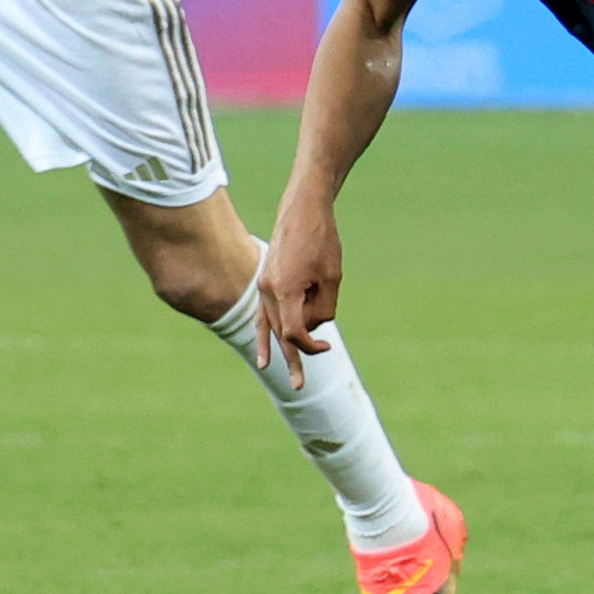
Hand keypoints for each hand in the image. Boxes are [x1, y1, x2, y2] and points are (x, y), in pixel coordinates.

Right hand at [254, 194, 345, 389]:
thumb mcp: (332, 277)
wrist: (303, 207)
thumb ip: (323, 309)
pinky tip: (263, 350)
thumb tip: (312, 326)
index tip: (325, 346)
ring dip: (276, 347)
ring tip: (273, 370)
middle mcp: (267, 290)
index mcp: (284, 290)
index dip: (310, 345)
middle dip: (292, 358)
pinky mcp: (265, 280)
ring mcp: (263, 285)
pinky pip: (261, 312)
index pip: (293, 332)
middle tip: (300, 386)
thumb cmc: (322, 240)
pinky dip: (262, 331)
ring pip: (267, 324)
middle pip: (279, 333)